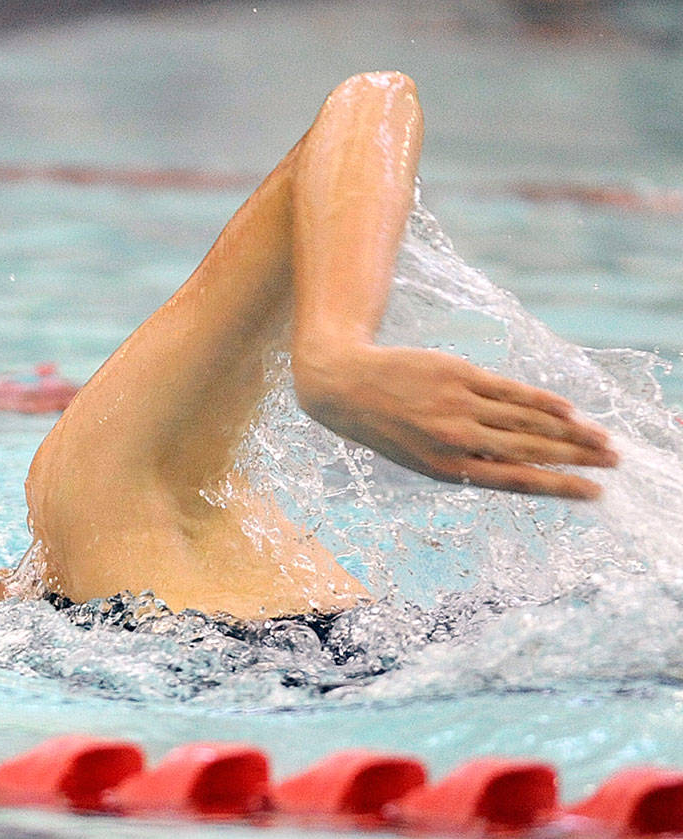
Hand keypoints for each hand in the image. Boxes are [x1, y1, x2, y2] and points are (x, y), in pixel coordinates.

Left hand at [292, 343, 617, 498]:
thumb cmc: (389, 428)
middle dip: (577, 458)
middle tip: (613, 463)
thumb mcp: (421, 458)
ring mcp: (458, 404)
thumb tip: (522, 468)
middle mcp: (455, 438)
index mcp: (446, 468)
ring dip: (570, 431)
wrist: (345, 386)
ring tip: (601, 439)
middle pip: (531, 450)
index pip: (516, 481)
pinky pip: (510, 391)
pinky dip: (542, 401)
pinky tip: (568, 410)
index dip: (559, 487)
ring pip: (526, 420)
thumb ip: (469, 463)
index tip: (595, 493)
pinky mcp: (459, 374)